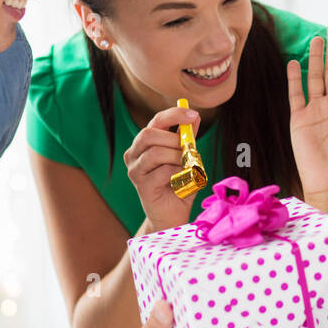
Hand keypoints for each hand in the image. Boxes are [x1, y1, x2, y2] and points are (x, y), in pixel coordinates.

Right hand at [122, 103, 201, 230]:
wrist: (173, 213)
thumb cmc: (179, 183)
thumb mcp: (186, 157)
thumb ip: (187, 139)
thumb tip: (194, 116)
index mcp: (145, 143)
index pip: (156, 121)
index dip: (174, 115)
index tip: (193, 115)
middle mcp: (134, 154)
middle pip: (149, 134)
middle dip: (174, 139)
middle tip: (189, 150)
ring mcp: (135, 170)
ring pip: (156, 153)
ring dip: (178, 158)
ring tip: (187, 168)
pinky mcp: (141, 186)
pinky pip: (163, 172)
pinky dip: (179, 174)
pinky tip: (182, 181)